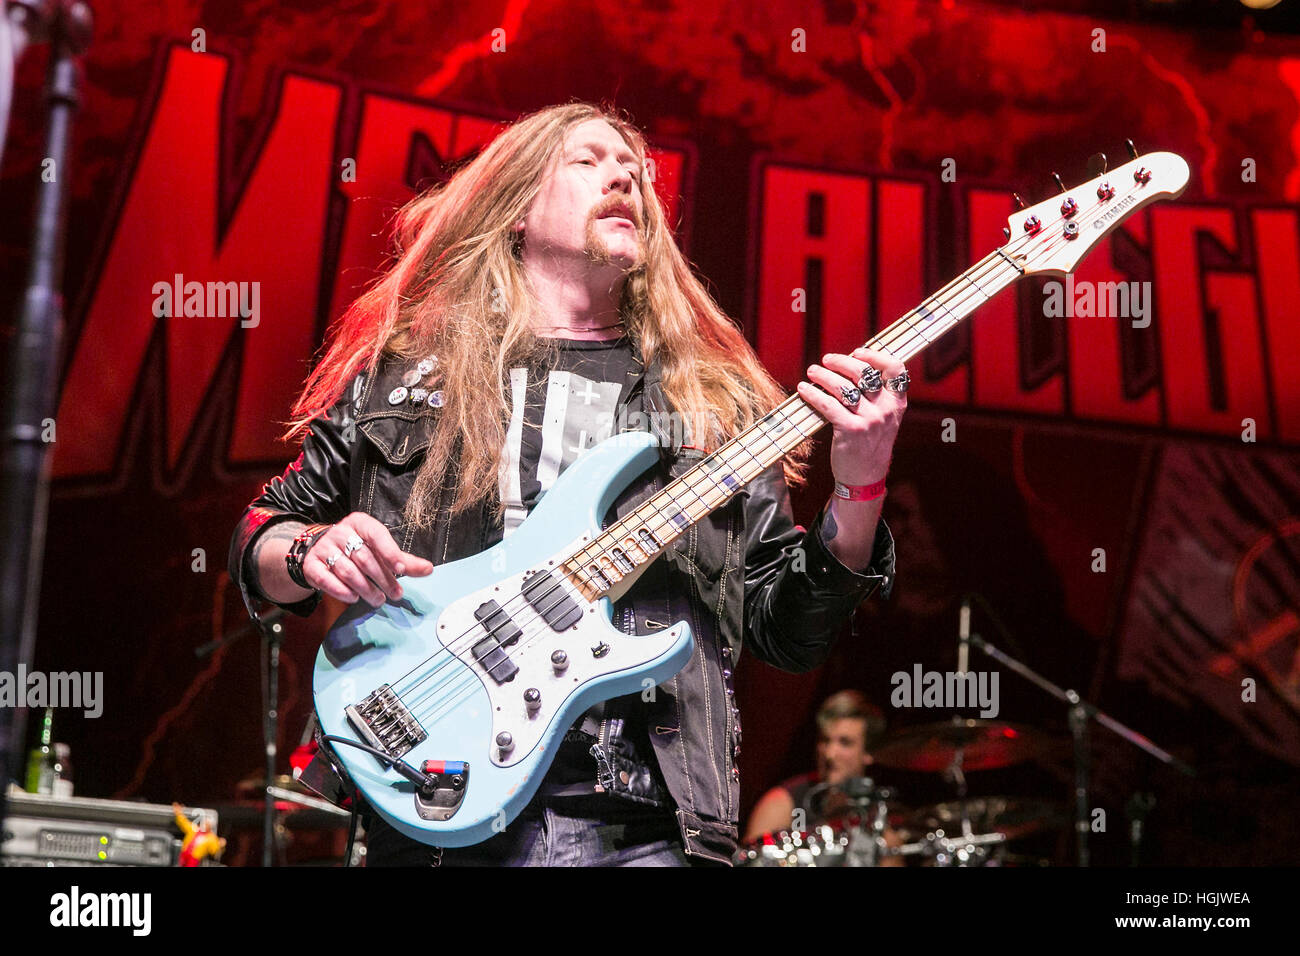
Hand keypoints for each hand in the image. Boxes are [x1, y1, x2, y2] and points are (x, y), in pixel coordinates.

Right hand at [303, 512, 433, 605]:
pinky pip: (326, 578)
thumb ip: (402, 560)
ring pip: (347, 570)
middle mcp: (340, 532)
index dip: (390, 552)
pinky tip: (353, 598)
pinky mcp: (311, 564)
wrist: (319, 548)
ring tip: (378, 599)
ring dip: (365, 588)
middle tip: (395, 594)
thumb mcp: (378, 548)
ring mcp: (324, 548)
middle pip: (364, 558)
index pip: (377, 535)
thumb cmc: (357, 548)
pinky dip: (341, 591)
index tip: (401, 569)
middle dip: (382, 579)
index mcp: (360, 523)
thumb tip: (428, 569)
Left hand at [795, 347, 906, 485]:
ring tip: (812, 372)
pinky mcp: (850, 430)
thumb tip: (851, 366)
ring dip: (823, 375)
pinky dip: (813, 394)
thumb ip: (876, 396)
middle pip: (863, 373)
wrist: (865, 477)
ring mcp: (869, 420)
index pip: (895, 369)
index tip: (857, 352)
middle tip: (826, 360)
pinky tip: (804, 389)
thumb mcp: (884, 419)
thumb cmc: (870, 444)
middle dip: (841, 362)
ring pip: (843, 387)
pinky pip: (828, 405)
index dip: (875, 356)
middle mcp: (886, 410)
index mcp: (897, 403)